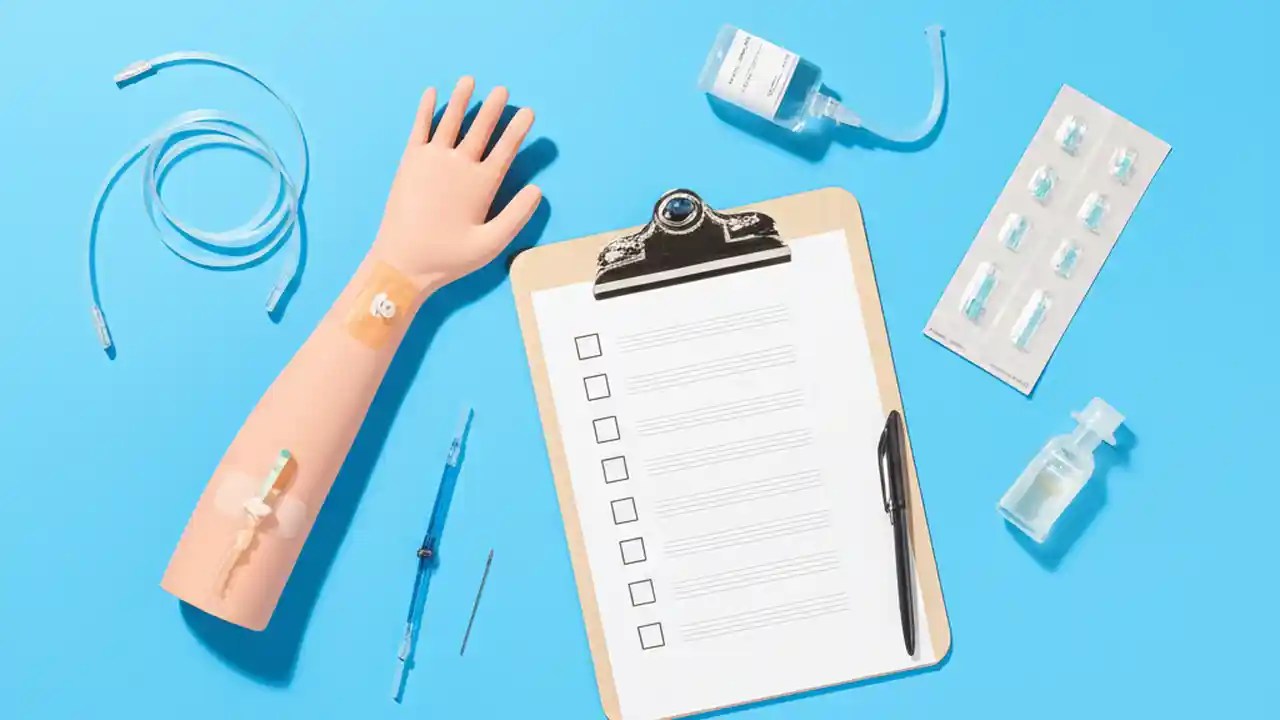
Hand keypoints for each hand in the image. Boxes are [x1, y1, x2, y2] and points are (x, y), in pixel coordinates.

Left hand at [372, 77, 540, 292]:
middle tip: (503, 89)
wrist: (403, 261)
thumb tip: (537, 190)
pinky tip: (431, 93)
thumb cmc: (449, 257)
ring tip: (469, 80)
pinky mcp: (410, 161)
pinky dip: (426, 109)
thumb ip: (516, 215)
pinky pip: (420, 127)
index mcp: (481, 183)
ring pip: (451, 121)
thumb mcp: (491, 244)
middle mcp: (459, 164)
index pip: (505, 148)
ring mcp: (432, 159)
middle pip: (480, 128)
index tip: (528, 111)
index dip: (517, 129)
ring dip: (461, 99)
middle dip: (493, 108)